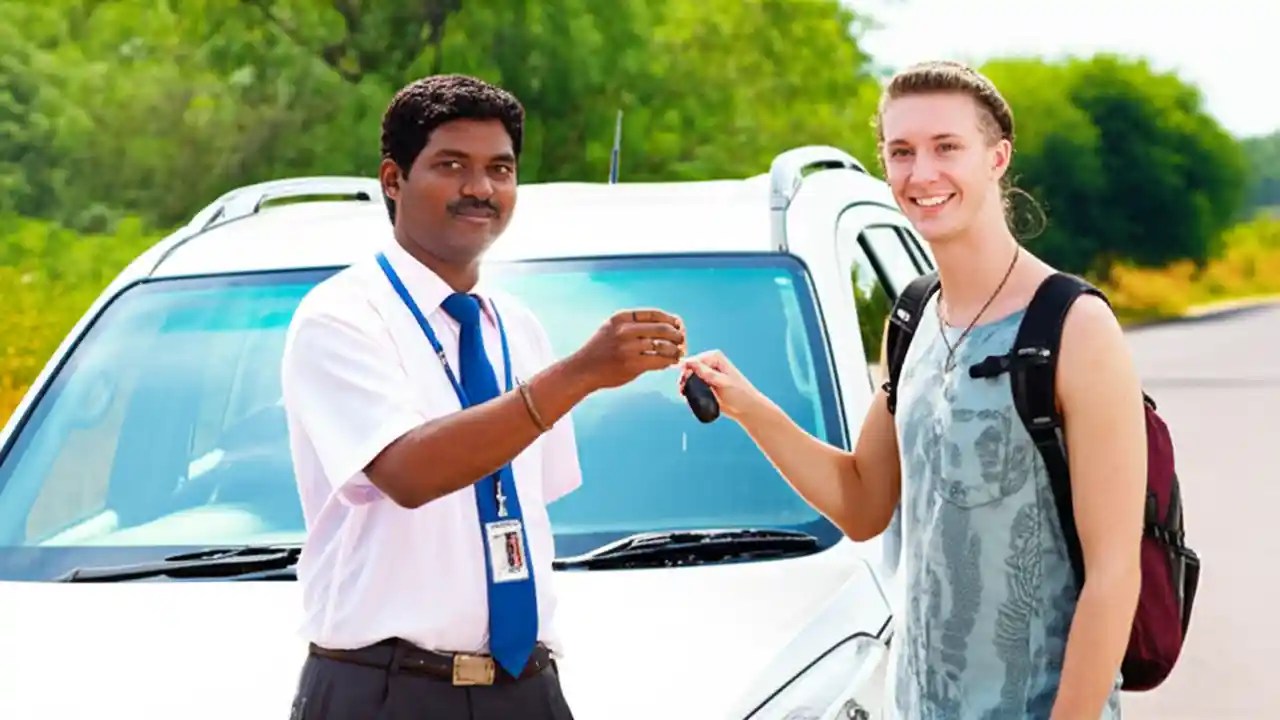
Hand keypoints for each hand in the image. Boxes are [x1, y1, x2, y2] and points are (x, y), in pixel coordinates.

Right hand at [570, 309, 686, 390]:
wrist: (582, 370)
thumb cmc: (600, 350)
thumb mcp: (612, 328)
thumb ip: (634, 325)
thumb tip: (668, 326)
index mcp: (621, 318)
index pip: (654, 313)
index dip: (670, 319)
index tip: (677, 325)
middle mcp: (625, 330)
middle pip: (663, 328)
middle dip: (677, 335)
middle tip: (682, 341)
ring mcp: (628, 348)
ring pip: (663, 345)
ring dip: (675, 350)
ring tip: (678, 353)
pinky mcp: (632, 364)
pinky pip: (659, 361)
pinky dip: (669, 362)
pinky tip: (670, 363)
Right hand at [677, 350, 765, 421]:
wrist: (747, 408)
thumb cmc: (739, 394)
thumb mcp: (721, 382)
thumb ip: (705, 372)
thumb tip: (687, 362)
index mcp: (714, 357)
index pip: (692, 361)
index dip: (685, 372)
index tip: (682, 384)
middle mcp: (710, 362)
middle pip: (688, 368)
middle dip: (684, 379)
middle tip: (682, 392)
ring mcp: (707, 372)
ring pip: (689, 376)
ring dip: (685, 385)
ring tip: (684, 395)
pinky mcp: (706, 383)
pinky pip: (693, 384)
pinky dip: (689, 389)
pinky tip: (688, 396)